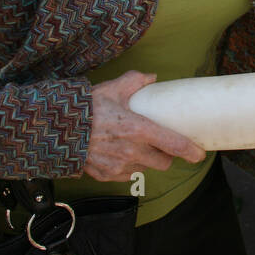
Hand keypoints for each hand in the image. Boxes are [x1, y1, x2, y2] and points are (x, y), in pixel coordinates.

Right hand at [85, 70, 206, 180]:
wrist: (54, 130)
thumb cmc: (85, 108)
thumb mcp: (112, 89)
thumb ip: (135, 81)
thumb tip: (152, 78)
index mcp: (138, 129)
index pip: (174, 145)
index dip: (190, 151)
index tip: (199, 154)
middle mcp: (131, 151)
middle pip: (163, 162)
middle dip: (166, 155)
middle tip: (161, 144)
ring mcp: (118, 166)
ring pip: (145, 168)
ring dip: (146, 160)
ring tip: (136, 147)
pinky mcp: (105, 176)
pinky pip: (126, 175)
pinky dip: (128, 166)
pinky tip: (119, 154)